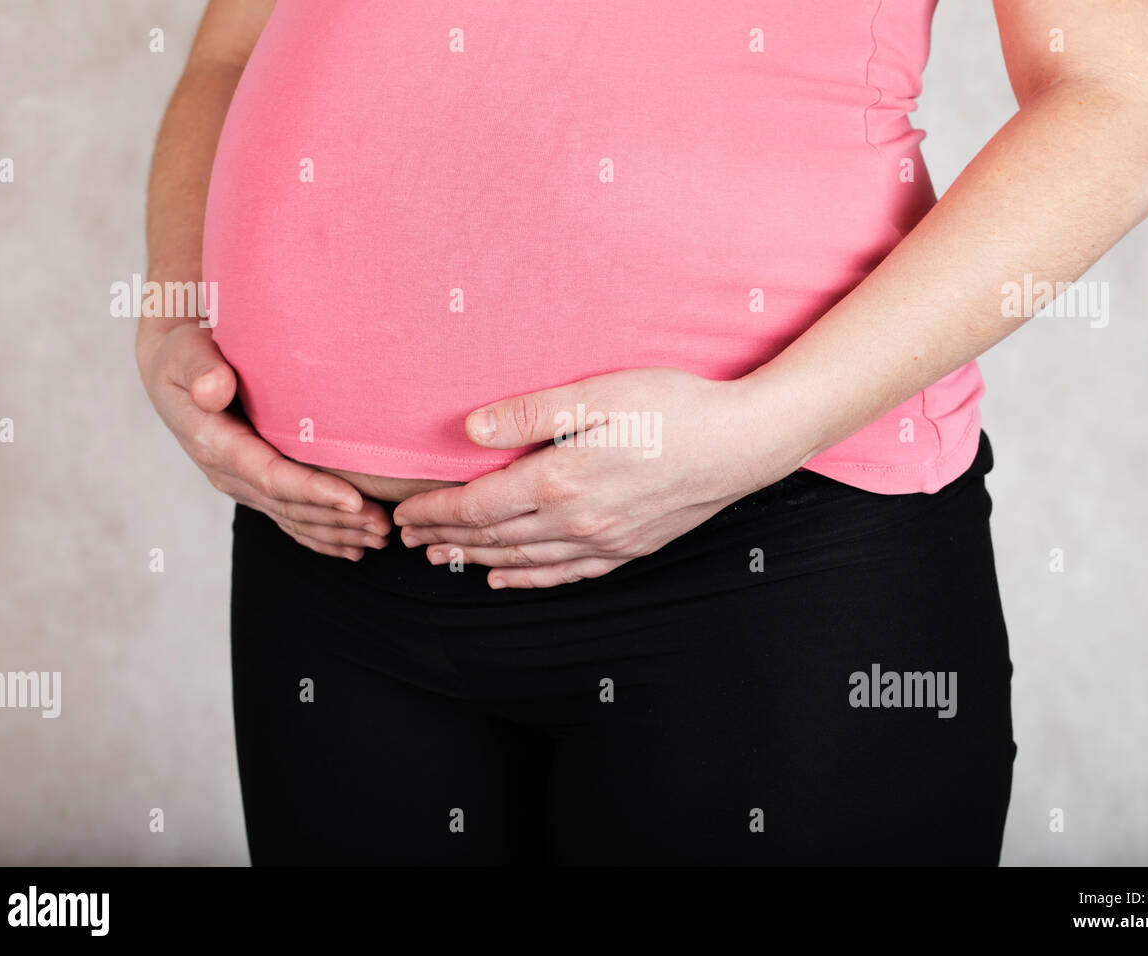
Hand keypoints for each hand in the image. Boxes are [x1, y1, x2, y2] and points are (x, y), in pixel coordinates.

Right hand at [136, 321, 390, 559]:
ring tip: (380, 538)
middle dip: (338, 520)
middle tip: (384, 526)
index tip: (354, 500)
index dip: (313, 490)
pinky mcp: (254, 487)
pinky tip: (354, 548)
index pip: (270, 476)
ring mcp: (242, 485)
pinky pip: (289, 519)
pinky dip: (322, 537)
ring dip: (338, 533)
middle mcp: (228, 473)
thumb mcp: (184, 352)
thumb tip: (214, 389)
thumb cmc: (185, 355)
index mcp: (215, 444)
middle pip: (290, 506)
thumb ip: (200, 369)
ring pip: (294, 518)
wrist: (172, 370)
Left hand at [392, 367, 799, 587]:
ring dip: (475, 560)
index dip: (435, 511)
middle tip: (407, 538)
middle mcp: (576, 521)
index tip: (403, 512)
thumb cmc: (675, 407)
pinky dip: (526, 579)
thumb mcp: (599, 394)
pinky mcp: (627, 549)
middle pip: (492, 538)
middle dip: (444, 538)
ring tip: (441, 558)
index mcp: (561, 481)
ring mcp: (603, 542)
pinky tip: (505, 578)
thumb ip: (532, 413)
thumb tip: (470, 430)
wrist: (744, 443)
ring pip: (523, 561)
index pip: (478, 506)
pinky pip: (564, 575)